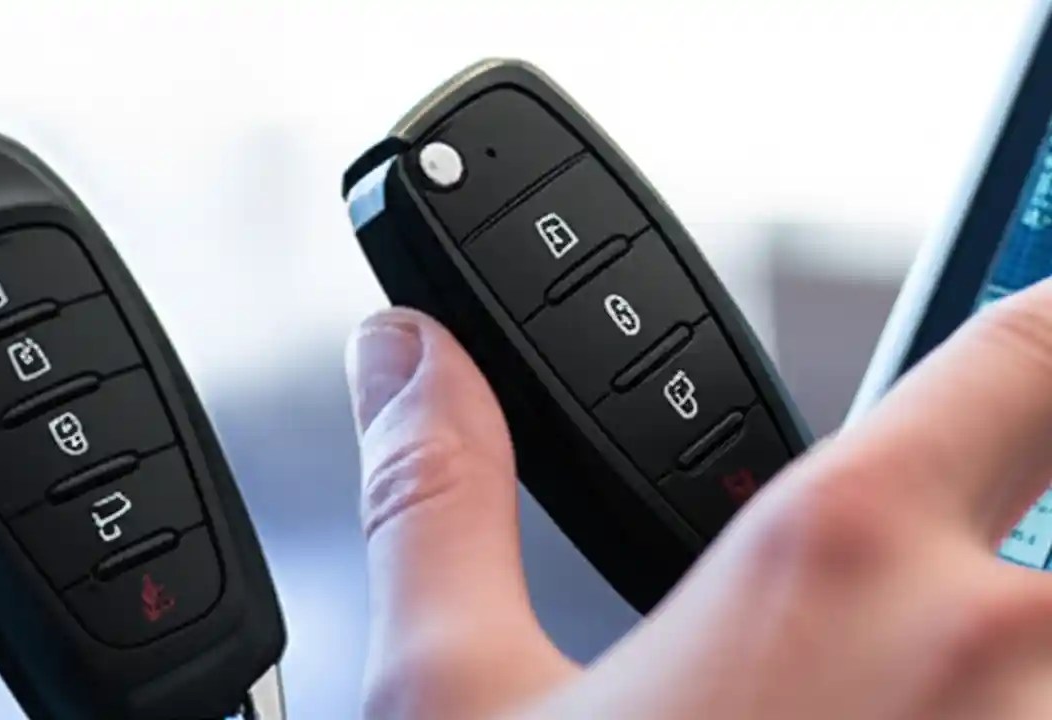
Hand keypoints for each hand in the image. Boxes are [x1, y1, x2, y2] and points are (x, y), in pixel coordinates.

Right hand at [345, 288, 1051, 718]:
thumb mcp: (454, 703)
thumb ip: (441, 498)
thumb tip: (406, 364)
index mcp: (834, 568)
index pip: (1026, 351)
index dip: (1034, 332)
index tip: (1017, 358)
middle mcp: (996, 656)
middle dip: (1010, 529)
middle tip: (894, 618)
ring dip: (1008, 665)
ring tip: (882, 712)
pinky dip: (1006, 718)